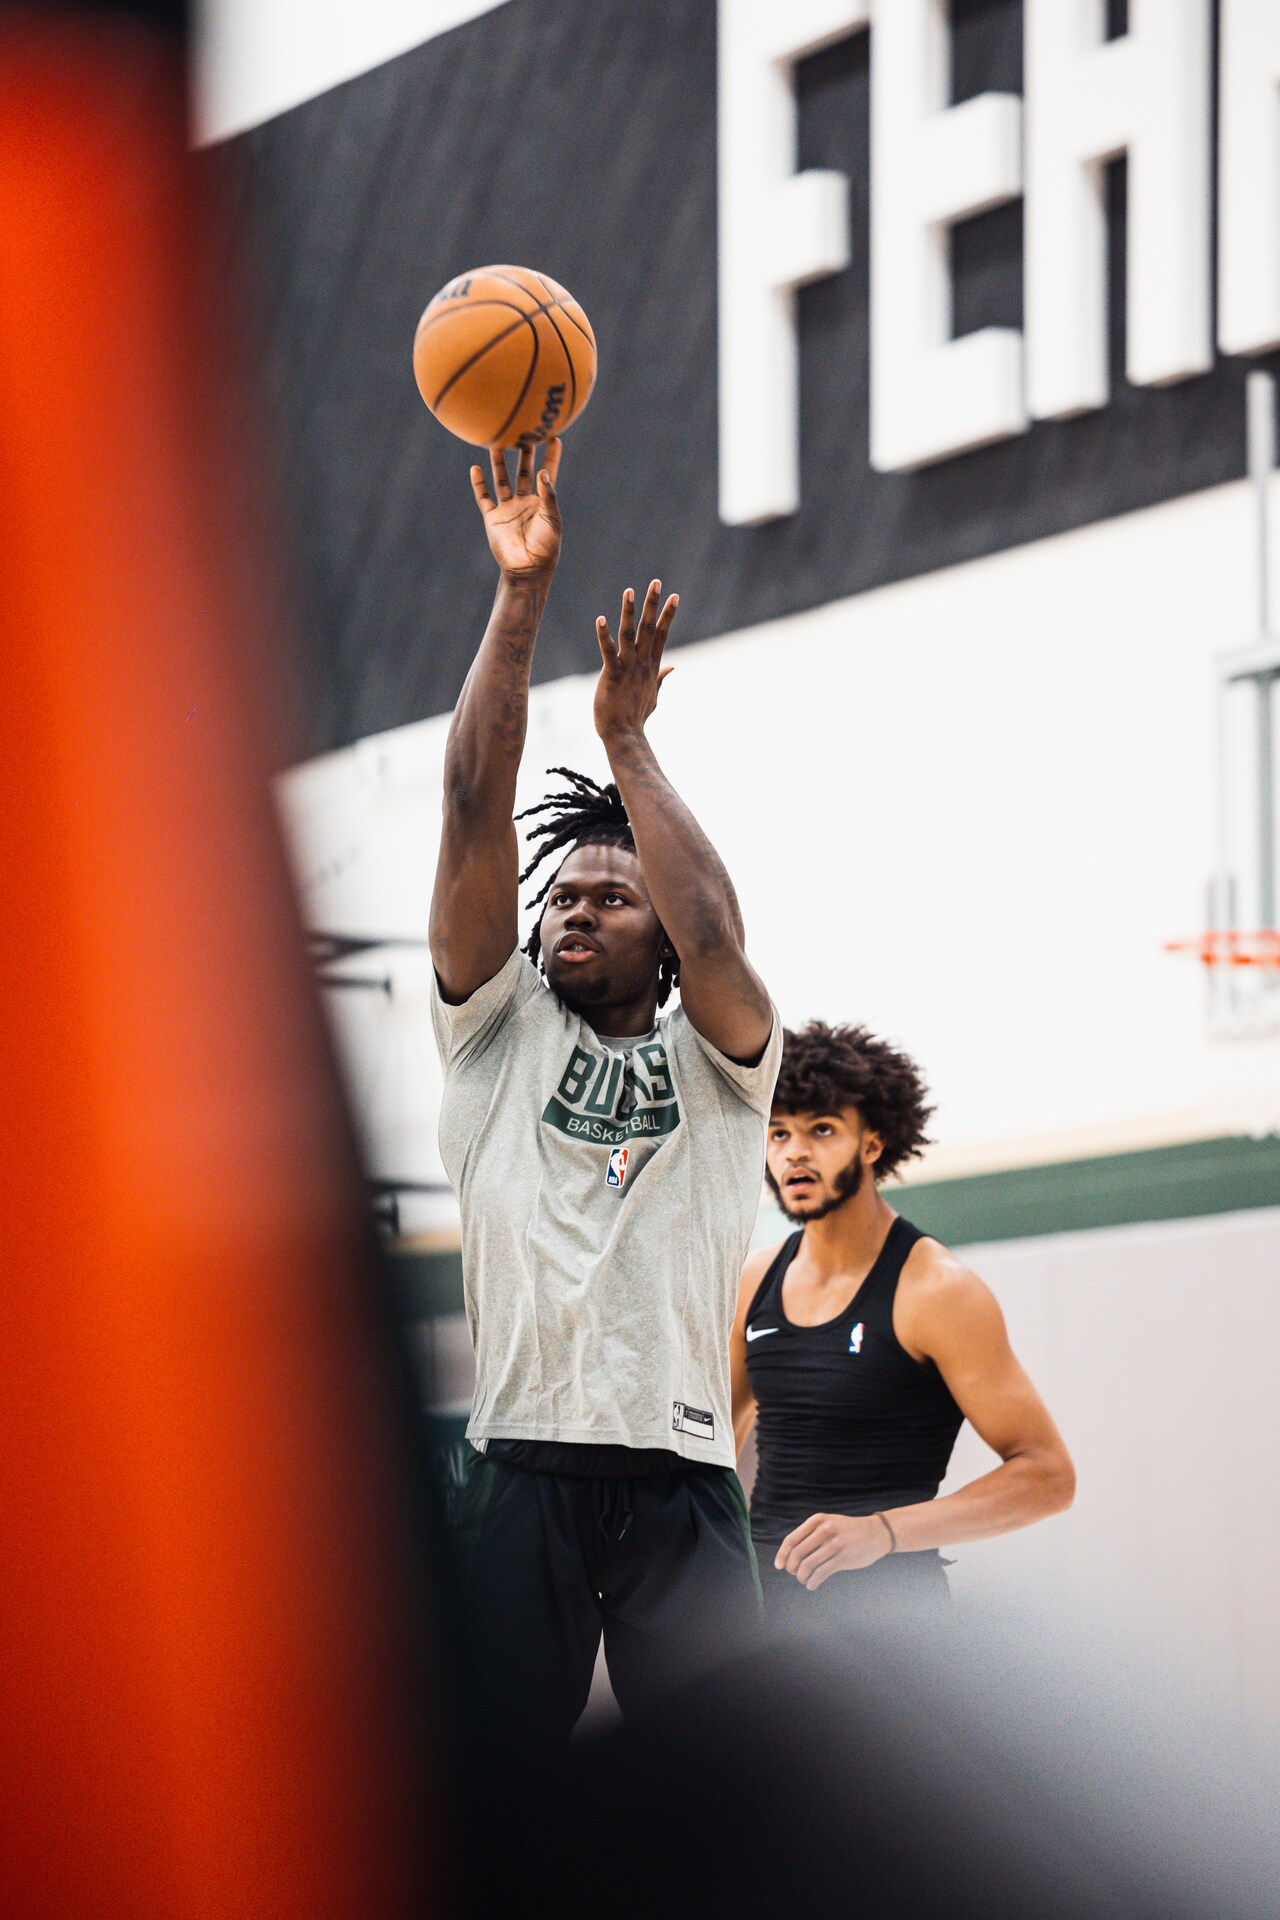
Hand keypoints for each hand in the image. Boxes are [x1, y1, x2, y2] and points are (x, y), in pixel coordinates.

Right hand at [470, 439, 562, 582]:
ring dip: (499, 463)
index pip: (547, 474)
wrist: (527, 569)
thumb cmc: (546, 547)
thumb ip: (548, 496)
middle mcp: (525, 502)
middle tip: (523, 432)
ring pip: (502, 480)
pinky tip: (475, 469)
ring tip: (497, 443)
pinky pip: (484, 497)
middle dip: (524, 453)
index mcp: (543, 502)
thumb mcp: (552, 519)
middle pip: (523, 472)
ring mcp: (508, 509)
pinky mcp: (493, 518)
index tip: (554, 437)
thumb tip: (543, 472)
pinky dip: (479, 484)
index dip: (552, 457)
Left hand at [593, 579, 678, 740]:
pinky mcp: (612, 675)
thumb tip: (672, 666)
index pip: (662, 635)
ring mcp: (628, 668)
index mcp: (652, 667)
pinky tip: (600, 619)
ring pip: (630, 635)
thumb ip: (661, 678)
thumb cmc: (636, 717)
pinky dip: (604, 635)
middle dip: (653, 605)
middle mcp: (642, 664)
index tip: (674, 596)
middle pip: (650, 629)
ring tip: (629, 590)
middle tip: (657, 582)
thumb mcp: (653, 695)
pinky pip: (608, 652)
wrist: (624, 736)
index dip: (668, 615)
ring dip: (630, 612)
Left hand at [775, 1512, 892, 1590]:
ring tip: (804, 1579)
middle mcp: (824, 1530)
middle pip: (797, 1554)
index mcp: (817, 1520)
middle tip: (794, 1573)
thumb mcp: (829, 1523)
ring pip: (807, 1566)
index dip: (782, 1555)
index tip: (779, 1566)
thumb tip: (791, 1554)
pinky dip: (812, 1582)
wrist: (876, 1533)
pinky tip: (812, 1584)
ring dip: (802, 1577)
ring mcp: (834, 1544)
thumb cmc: (848, 1530)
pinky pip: (820, 1574)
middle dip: (792, 1568)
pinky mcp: (843, 1558)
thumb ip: (812, 1533)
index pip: (792, 1540)